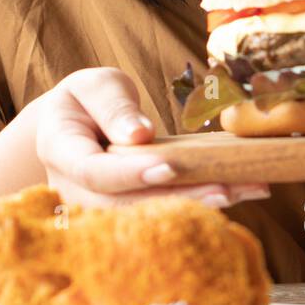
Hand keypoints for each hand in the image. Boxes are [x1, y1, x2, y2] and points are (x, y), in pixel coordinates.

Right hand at [35, 67, 270, 208]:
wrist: (71, 128)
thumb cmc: (84, 101)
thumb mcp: (94, 86)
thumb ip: (113, 106)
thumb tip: (137, 135)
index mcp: (59, 151)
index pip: (95, 171)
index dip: (131, 174)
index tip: (168, 166)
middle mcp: (74, 190)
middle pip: (125, 206)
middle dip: (177, 199)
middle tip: (225, 189)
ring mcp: (97, 210)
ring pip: (146, 218)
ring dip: (198, 206)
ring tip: (245, 189)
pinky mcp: (125, 216)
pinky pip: (160, 216)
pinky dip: (200, 204)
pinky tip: (239, 191)